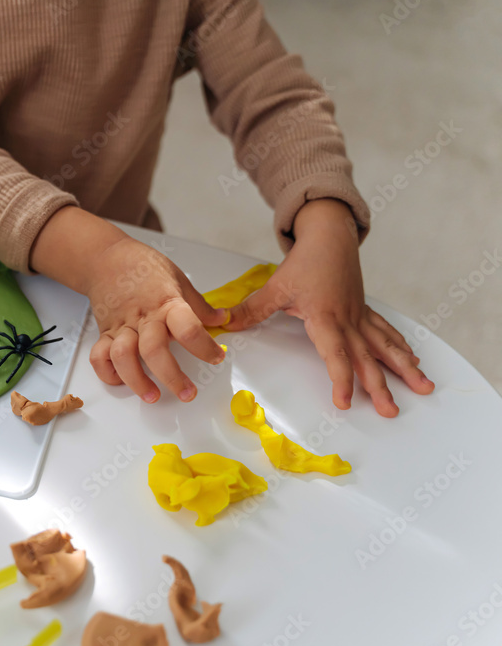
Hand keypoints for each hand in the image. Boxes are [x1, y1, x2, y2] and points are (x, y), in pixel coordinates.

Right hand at [29, 206, 227, 402]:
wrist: (105, 258)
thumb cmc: (142, 266)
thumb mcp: (178, 279)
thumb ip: (198, 305)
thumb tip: (221, 319)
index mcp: (165, 302)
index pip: (187, 327)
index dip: (204, 347)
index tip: (216, 357)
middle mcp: (142, 316)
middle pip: (154, 349)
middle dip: (171, 376)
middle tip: (186, 393)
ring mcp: (120, 326)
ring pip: (123, 356)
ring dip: (136, 380)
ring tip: (152, 396)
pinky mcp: (103, 332)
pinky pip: (99, 356)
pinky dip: (107, 372)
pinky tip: (121, 381)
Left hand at [226, 199, 434, 416]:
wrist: (329, 235)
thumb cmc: (304, 262)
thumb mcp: (274, 287)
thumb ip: (250, 310)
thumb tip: (221, 323)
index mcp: (325, 317)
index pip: (335, 354)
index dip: (341, 378)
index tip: (345, 401)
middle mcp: (347, 319)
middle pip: (366, 357)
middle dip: (380, 385)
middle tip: (391, 411)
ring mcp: (359, 315)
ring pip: (384, 346)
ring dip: (404, 368)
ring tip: (424, 387)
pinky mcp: (364, 310)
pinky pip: (386, 332)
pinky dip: (400, 348)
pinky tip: (414, 362)